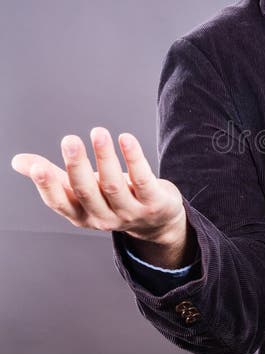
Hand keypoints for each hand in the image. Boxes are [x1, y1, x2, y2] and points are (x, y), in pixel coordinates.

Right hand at [11, 127, 185, 247]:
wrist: (157, 221)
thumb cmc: (112, 199)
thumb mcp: (82, 192)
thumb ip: (53, 176)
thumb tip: (18, 162)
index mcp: (81, 215)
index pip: (60, 203)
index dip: (48, 187)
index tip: (38, 167)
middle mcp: (103, 217)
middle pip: (87, 192)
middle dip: (77, 166)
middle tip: (69, 140)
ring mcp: (130, 212)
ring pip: (114, 185)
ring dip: (105, 157)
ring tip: (98, 132)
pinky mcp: (154, 202)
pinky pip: (143, 179)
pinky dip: (134, 158)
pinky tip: (126, 138)